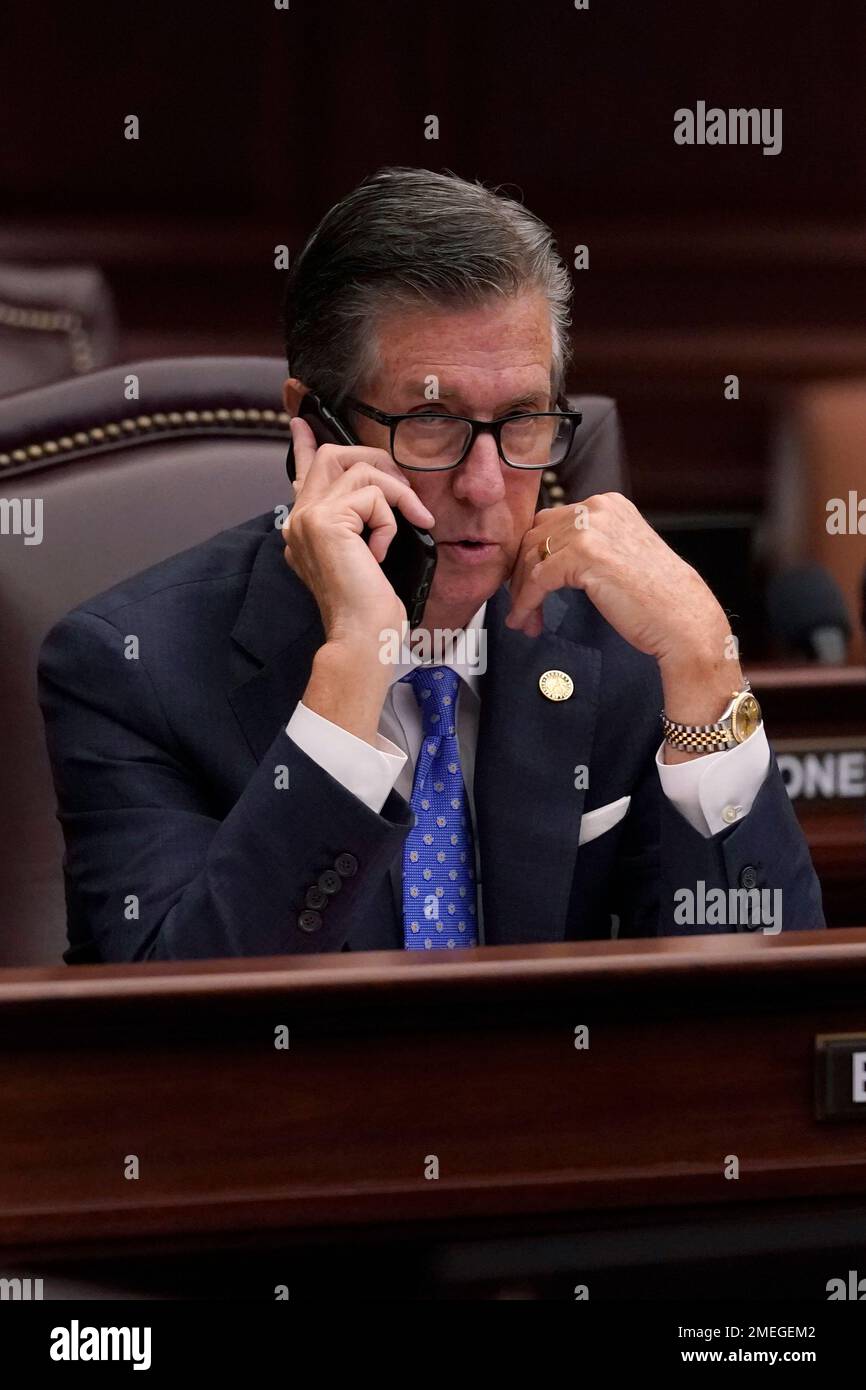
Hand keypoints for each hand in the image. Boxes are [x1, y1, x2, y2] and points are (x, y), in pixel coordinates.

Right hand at [282, 415, 433, 647]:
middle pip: (332, 455)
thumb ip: (359, 523)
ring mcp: (308, 517)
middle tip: (402, 488)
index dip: (304, 444)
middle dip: (376, 461)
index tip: (302, 421)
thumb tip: (379, 496)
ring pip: (359, 469)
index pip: (302, 473)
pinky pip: (373, 495)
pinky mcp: (326, 521)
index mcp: (304, 526)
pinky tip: (382, 551)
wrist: (361, 634)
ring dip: (396, 494)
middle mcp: (299, 518)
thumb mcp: (365, 554)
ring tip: (411, 522)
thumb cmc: (368, 604)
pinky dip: (391, 519)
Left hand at [506, 494, 740, 748]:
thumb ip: (587, 546)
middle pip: (536, 536)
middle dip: (523, 573)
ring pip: (532, 558)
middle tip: (522, 604)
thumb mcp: (619, 554)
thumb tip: (545, 558)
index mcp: (608, 505)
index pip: (551, 523)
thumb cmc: (657, 598)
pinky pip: (537, 579)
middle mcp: (598, 508)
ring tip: (524, 620)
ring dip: (522, 593)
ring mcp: (590, 528)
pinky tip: (525, 620)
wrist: (682, 620)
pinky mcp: (582, 555)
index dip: (533, 557)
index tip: (526, 584)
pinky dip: (526, 602)